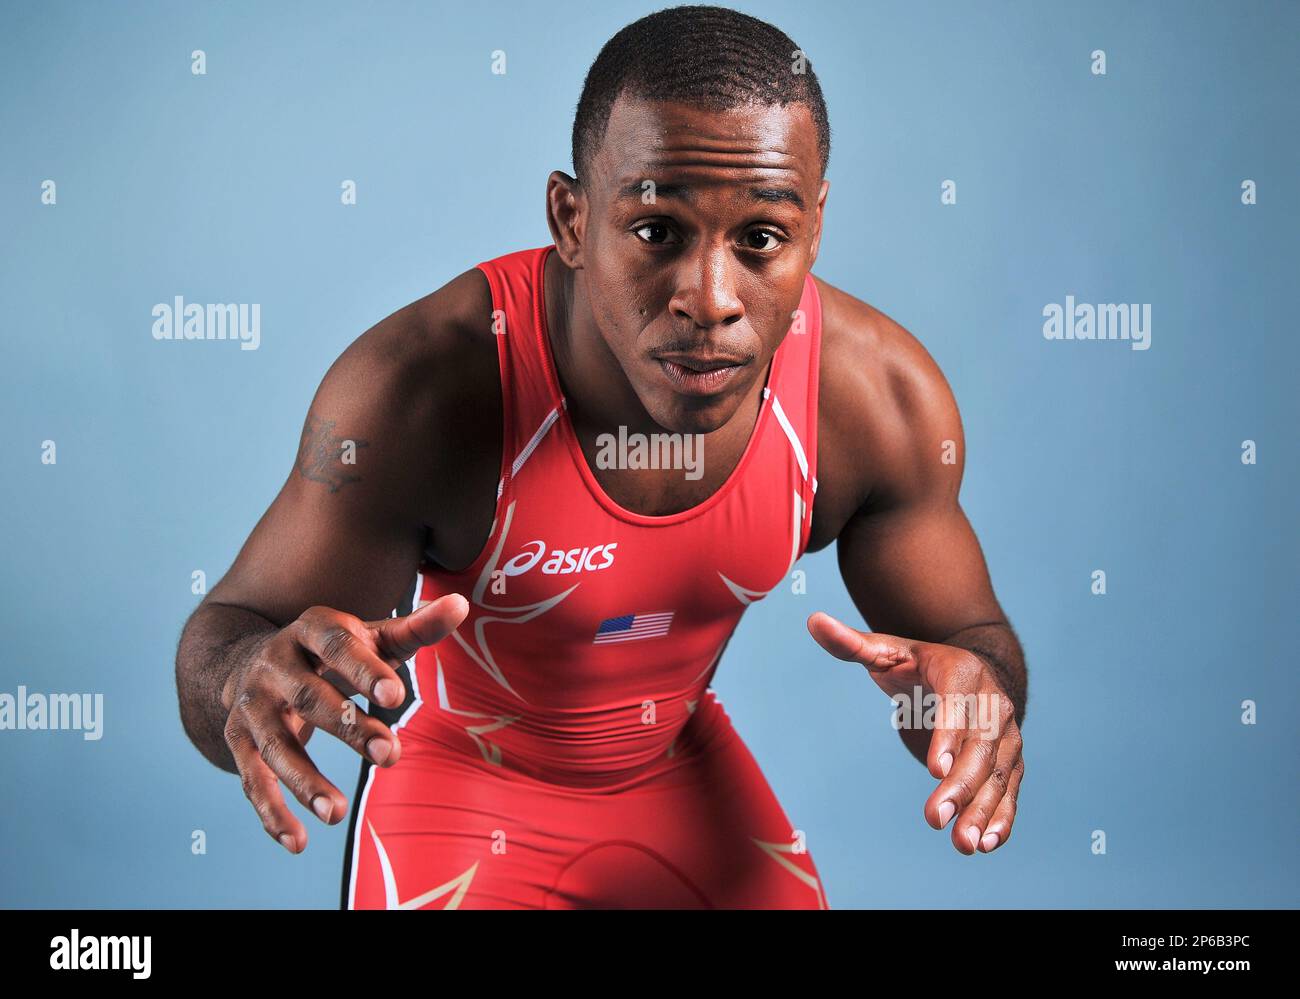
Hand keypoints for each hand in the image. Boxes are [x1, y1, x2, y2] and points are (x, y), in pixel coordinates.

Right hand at [220, 593, 469, 853]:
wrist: (246, 659)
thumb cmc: (331, 652)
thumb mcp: (369, 636)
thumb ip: (414, 628)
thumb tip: (461, 605)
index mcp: (311, 630)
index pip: (338, 646)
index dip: (366, 670)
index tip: (399, 696)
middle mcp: (274, 664)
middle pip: (310, 697)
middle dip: (350, 728)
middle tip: (391, 756)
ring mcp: (252, 704)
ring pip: (275, 745)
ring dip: (304, 781)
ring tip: (338, 814)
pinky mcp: (237, 741)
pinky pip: (251, 780)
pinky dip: (271, 812)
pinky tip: (297, 842)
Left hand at [807, 611, 1023, 855]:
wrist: (974, 670)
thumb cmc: (919, 663)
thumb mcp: (887, 650)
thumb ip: (852, 644)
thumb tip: (813, 621)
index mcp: (961, 671)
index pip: (957, 704)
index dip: (948, 736)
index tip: (934, 769)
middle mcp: (992, 702)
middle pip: (980, 747)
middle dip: (960, 786)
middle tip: (934, 819)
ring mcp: (1006, 733)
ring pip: (998, 773)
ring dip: (983, 809)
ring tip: (963, 843)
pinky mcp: (1010, 759)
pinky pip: (1010, 789)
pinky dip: (1003, 817)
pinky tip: (986, 843)